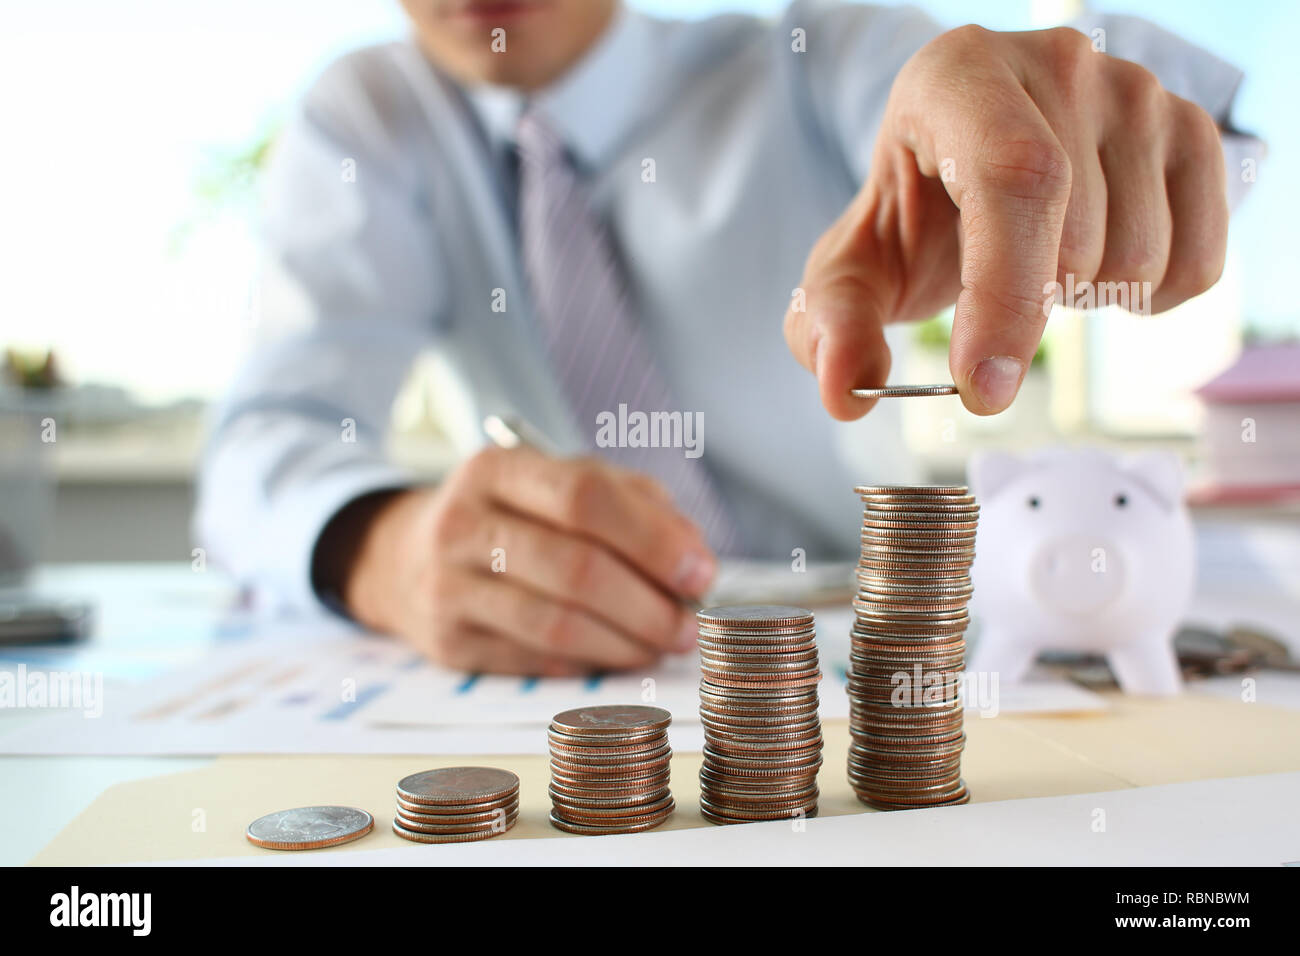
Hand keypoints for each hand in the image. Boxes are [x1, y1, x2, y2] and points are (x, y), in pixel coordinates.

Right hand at [324, 446, 714, 674]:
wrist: (405, 555)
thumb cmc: (513, 514)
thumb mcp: (562, 482)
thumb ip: (635, 506)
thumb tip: (693, 560)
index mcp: (497, 468)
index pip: (584, 497)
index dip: (652, 539)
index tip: (700, 572)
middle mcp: (462, 523)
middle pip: (575, 568)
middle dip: (648, 604)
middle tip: (687, 625)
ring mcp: (447, 587)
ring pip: (556, 625)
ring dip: (626, 643)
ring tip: (661, 645)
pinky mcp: (446, 644)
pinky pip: (535, 660)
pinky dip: (588, 662)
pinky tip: (612, 654)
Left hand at [785, 26, 1227, 418]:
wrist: (973, 158)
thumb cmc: (914, 210)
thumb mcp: (855, 263)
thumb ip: (832, 323)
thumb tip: (844, 391)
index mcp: (961, 76)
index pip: (1014, 179)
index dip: (1005, 294)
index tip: (984, 387)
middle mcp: (1059, 65)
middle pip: (1077, 241)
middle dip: (1029, 305)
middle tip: (989, 281)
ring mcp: (1137, 91)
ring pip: (1140, 258)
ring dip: (1084, 299)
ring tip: (1040, 259)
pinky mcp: (1191, 130)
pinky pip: (1197, 263)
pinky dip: (1148, 299)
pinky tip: (1098, 266)